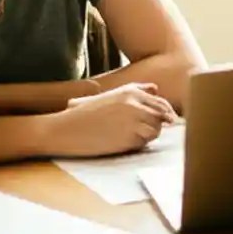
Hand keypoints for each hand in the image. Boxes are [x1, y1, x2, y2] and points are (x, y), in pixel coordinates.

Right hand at [38, 83, 176, 157]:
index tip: (166, 122)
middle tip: (147, 132)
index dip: (166, 114)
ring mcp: (134, 120)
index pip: (162, 103)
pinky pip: (144, 142)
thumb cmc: (86, 114)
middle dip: (159, 125)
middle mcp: (136, 103)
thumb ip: (136, 90)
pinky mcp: (129, 136)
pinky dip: (139, 144)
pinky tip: (123, 143)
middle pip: (163, 116)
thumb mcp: (112, 95)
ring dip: (148, 135)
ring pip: (156, 130)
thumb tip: (156, 88)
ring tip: (130, 136)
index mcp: (132, 91)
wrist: (66, 129)